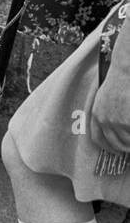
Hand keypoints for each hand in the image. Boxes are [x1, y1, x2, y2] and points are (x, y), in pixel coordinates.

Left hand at [91, 30, 129, 156]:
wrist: (124, 71)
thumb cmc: (118, 82)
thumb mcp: (105, 98)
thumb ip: (106, 113)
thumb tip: (115, 127)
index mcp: (96, 114)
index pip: (99, 139)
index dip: (109, 148)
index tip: (117, 151)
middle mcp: (104, 120)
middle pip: (116, 144)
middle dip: (126, 148)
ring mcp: (117, 122)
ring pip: (128, 142)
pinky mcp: (128, 122)